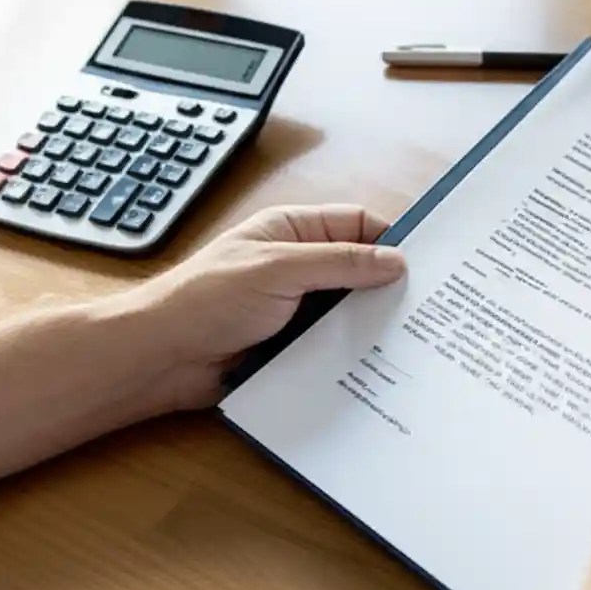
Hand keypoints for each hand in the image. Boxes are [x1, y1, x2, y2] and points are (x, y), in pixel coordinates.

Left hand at [125, 204, 405, 408]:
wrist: (161, 358)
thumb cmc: (207, 299)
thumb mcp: (279, 269)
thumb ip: (340, 263)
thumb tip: (396, 260)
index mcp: (292, 231)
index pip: (356, 224)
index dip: (390, 238)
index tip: (427, 261)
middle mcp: (299, 266)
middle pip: (359, 269)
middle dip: (388, 285)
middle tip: (429, 305)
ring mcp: (297, 308)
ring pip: (350, 311)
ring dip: (372, 323)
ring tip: (413, 338)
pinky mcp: (294, 346)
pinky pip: (334, 345)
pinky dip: (353, 353)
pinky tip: (379, 365)